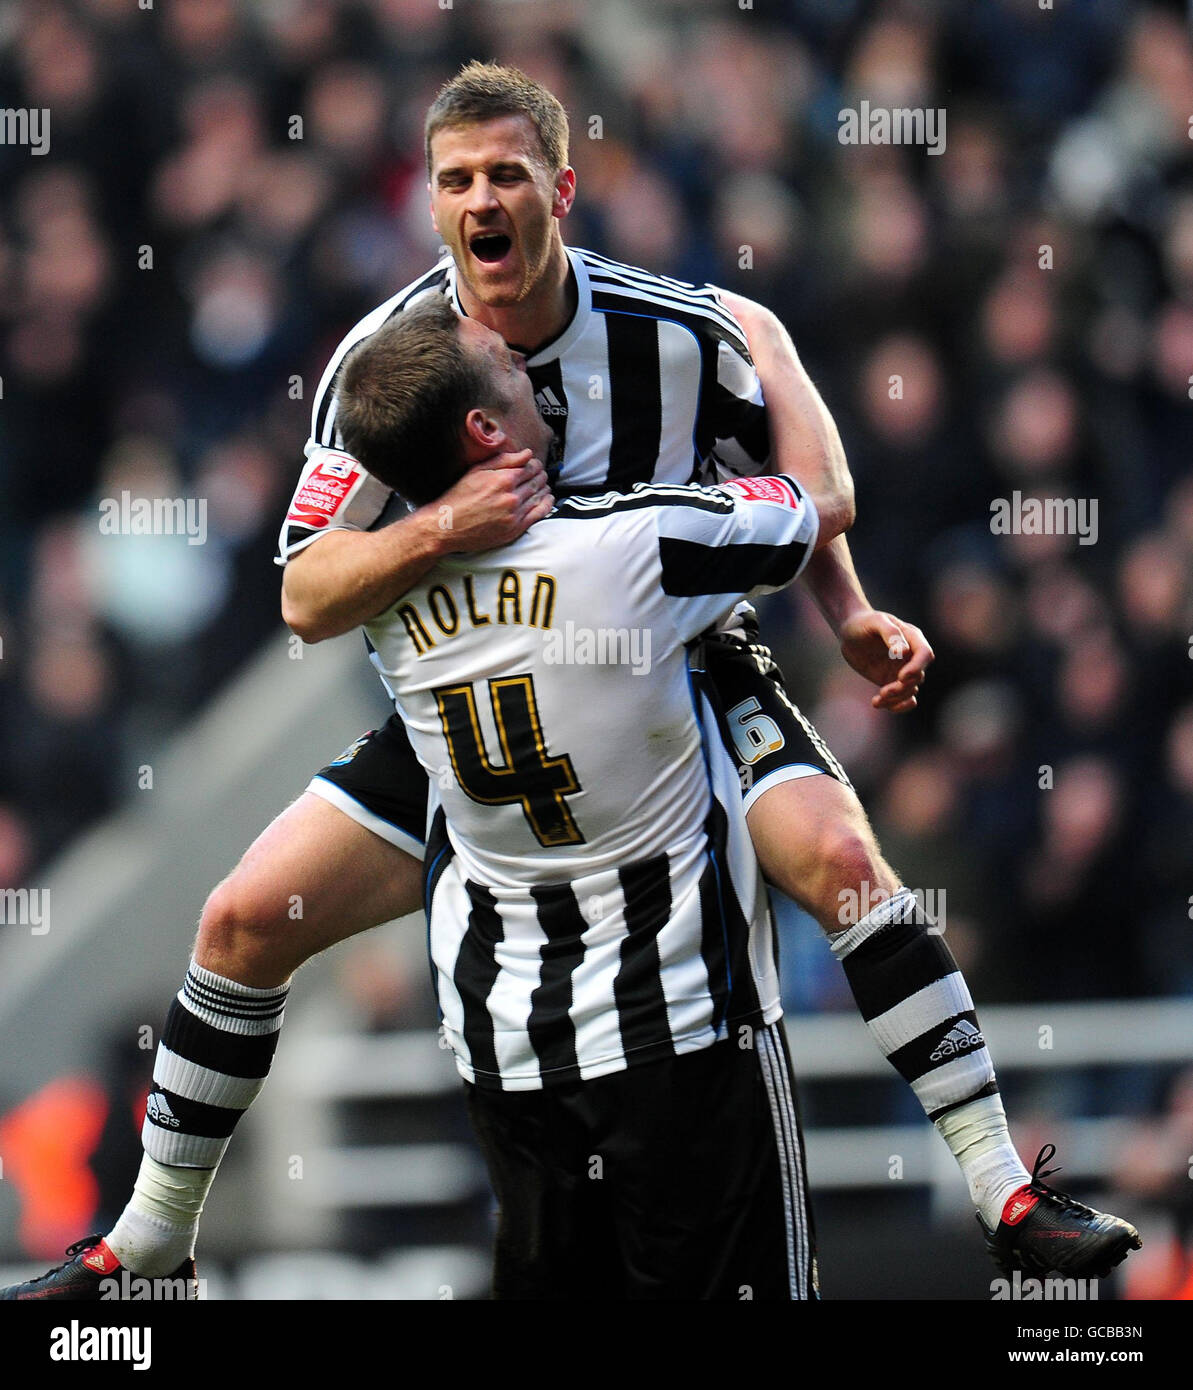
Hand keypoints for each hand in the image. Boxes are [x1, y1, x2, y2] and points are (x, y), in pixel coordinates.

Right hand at [431, 449, 552, 551]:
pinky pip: (539, 514)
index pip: (530, 467)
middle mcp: (511, 496)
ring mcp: (514, 514)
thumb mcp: (477, 471)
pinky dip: (546, 504)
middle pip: (537, 481)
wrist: (447, 525)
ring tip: (544, 485)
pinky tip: (547, 499)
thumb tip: (528, 453)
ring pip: (539, 496)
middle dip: (541, 476)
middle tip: (541, 474)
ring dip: (544, 488)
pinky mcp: (515, 529)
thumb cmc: (459, 496)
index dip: (535, 464)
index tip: (534, 464)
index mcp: (503, 479)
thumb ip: (504, 460)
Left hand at [838, 610, 933, 712]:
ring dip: (897, 699)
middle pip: (917, 677)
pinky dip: (894, 705)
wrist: (849, 631)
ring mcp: (902, 669)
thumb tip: (903, 652)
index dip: (917, 667)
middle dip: (903, 687)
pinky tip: (878, 704)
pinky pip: (900, 697)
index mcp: (912, 638)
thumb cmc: (863, 622)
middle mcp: (911, 656)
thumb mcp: (875, 622)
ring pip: (910, 690)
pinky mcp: (891, 680)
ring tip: (877, 700)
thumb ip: (891, 633)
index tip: (901, 677)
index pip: (925, 654)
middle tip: (884, 692)